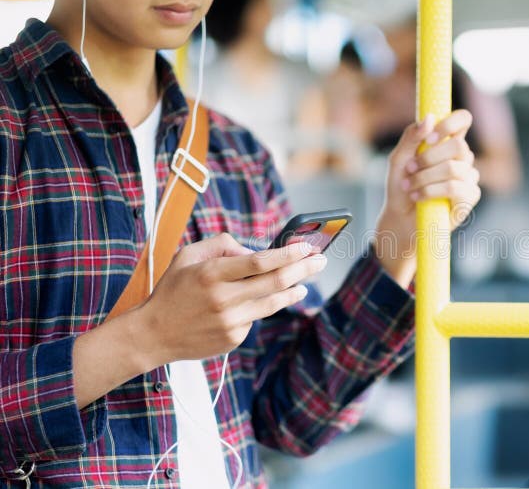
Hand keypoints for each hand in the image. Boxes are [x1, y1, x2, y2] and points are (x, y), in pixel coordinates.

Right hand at [136, 233, 326, 364]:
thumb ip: (222, 245)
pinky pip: (256, 317)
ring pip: (274, 302)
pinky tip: (255, 302)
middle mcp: (224, 299)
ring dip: (295, 290)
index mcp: (212, 274)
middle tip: (320, 260)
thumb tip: (254, 251)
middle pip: (276, 281)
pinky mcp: (234, 338)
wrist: (153, 335)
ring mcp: (231, 322)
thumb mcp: (188, 256)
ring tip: (305, 282)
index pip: (261, 261)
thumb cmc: (173, 290)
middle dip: (304, 268)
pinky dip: (260, 306)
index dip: (289, 253)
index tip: (308, 246)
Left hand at [375, 110, 481, 284]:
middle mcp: (462, 158)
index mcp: (447, 142)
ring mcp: (469, 177)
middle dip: (429, 157)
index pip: (463, 119)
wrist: (400, 217)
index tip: (429, 137)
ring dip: (425, 177)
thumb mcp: (399, 159)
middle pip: (458, 145)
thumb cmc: (402, 185)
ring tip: (410, 186)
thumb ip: (411, 137)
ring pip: (453, 168)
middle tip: (410, 168)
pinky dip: (431, 191)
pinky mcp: (469, 197)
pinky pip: (454, 188)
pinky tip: (419, 197)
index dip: (450, 123)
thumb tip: (429, 118)